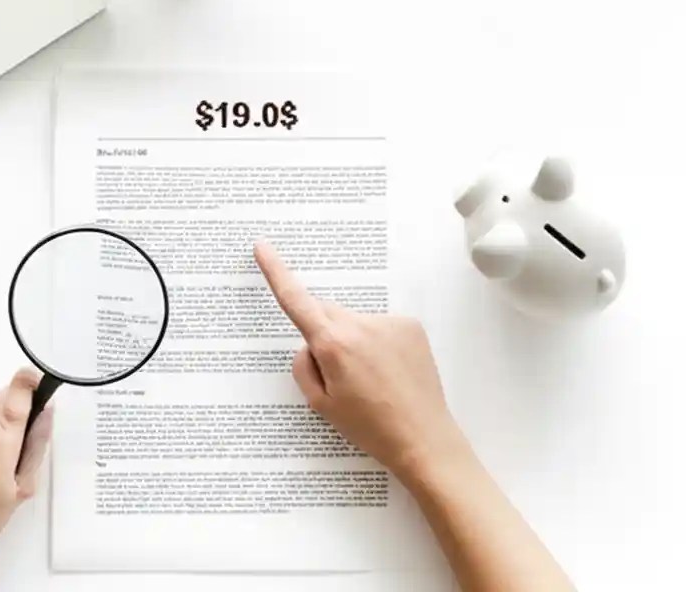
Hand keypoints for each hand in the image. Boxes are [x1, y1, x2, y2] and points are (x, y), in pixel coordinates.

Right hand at [255, 241, 465, 480]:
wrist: (422, 438)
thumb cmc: (370, 427)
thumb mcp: (321, 404)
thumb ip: (303, 367)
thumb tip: (309, 345)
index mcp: (333, 345)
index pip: (295, 301)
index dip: (276, 272)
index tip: (263, 247)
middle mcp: (360, 325)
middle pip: (326, 313)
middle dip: (323, 334)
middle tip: (337, 374)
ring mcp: (388, 322)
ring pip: (354, 322)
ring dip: (353, 341)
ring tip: (370, 380)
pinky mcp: (410, 326)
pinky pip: (380, 327)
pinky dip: (378, 344)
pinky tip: (389, 373)